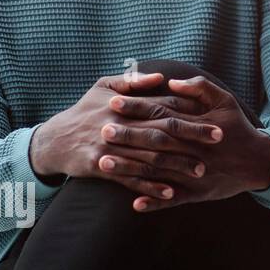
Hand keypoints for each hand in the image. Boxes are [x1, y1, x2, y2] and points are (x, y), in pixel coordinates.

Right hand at [30, 73, 219, 204]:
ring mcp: (110, 148)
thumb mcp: (103, 87)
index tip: (214, 118)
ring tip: (201, 170)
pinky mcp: (101, 167)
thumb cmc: (84, 111)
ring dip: (177, 165)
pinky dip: (151, 187)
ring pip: (149, 158)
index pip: (163, 107)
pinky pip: (130, 180)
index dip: (190, 113)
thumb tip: (161, 77)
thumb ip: (132, 81)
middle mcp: (119, 125)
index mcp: (123, 105)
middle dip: (192, 136)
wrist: (52, 140)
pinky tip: (170, 192)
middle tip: (217, 141)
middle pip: (162, 131)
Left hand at [115, 75, 269, 212]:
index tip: (113, 102)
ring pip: (158, 171)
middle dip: (127, 136)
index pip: (161, 113)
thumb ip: (200, 88)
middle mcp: (193, 149)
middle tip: (101, 130)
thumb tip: (171, 82)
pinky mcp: (198, 193)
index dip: (137, 107)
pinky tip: (134, 203)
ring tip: (104, 163)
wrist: (259, 162)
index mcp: (198, 125)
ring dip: (130, 168)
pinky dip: (155, 202)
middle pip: (155, 141)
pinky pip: (173, 200)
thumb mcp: (225, 101)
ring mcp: (195, 173)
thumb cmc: (238, 128)